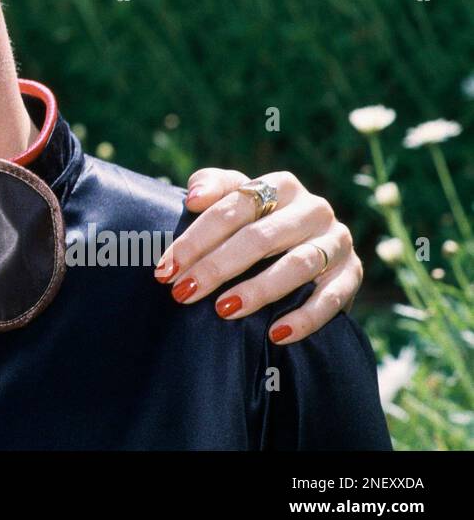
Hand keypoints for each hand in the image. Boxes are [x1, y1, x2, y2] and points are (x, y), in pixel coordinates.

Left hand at [152, 168, 361, 344]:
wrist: (314, 251)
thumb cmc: (260, 222)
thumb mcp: (237, 199)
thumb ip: (214, 187)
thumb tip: (193, 197)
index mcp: (281, 185)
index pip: (233, 208)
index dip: (196, 238)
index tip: (166, 267)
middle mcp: (313, 208)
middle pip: (259, 237)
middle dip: (216, 267)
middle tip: (184, 291)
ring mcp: (336, 241)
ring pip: (296, 266)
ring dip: (257, 291)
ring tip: (223, 310)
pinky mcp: (352, 274)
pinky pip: (331, 298)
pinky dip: (304, 318)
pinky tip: (275, 334)